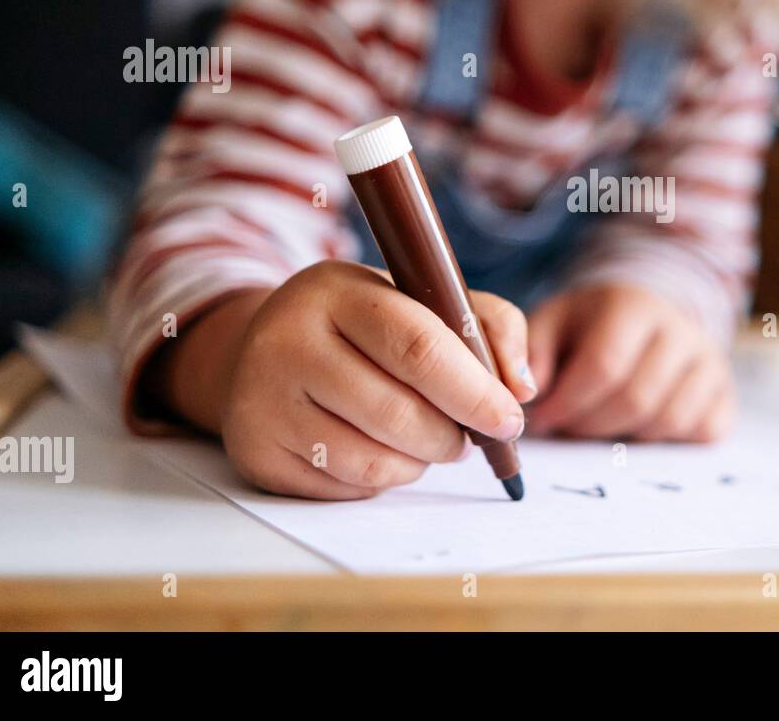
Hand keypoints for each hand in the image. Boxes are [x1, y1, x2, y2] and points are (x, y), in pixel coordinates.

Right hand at [213, 261, 534, 498]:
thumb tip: (522, 388)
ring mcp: (264, 400)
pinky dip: (382, 479)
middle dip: (451, 437)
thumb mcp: (422, 299)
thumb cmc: (363, 326)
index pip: (417, 347)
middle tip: (469, 437)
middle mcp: (288, 341)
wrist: (263, 348)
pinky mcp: (257, 452)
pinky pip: (345, 488)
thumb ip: (489, 326)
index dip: (473, 391)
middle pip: (397, 413)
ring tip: (425, 440)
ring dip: (419, 462)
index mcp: (338, 292)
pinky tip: (381, 450)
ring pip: (372, 461)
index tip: (509, 419)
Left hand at [526, 284, 734, 440]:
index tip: (543, 419)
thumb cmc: (589, 327)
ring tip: (596, 426)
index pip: (605, 365)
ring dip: (623, 437)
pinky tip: (636, 429)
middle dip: (590, 426)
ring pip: (667, 421)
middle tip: (565, 429)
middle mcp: (680, 330)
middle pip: (635, 399)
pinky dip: (665, 443)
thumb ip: (532, 351)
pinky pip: (701, 433)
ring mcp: (710, 361)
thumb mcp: (552, 323)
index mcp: (634, 306)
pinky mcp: (725, 393)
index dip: (568, 402)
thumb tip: (530, 391)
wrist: (646, 317)